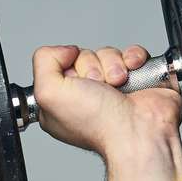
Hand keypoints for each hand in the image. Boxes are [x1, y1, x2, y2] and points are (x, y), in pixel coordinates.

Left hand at [31, 44, 181, 156]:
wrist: (138, 130)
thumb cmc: (96, 122)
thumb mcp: (47, 93)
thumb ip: (43, 61)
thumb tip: (66, 50)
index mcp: (59, 103)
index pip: (57, 65)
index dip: (66, 68)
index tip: (73, 84)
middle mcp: (84, 96)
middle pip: (83, 57)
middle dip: (91, 67)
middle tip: (97, 88)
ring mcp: (111, 89)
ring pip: (107, 54)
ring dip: (113, 65)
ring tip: (116, 85)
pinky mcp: (135, 81)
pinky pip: (130, 54)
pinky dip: (133, 59)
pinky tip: (132, 74)